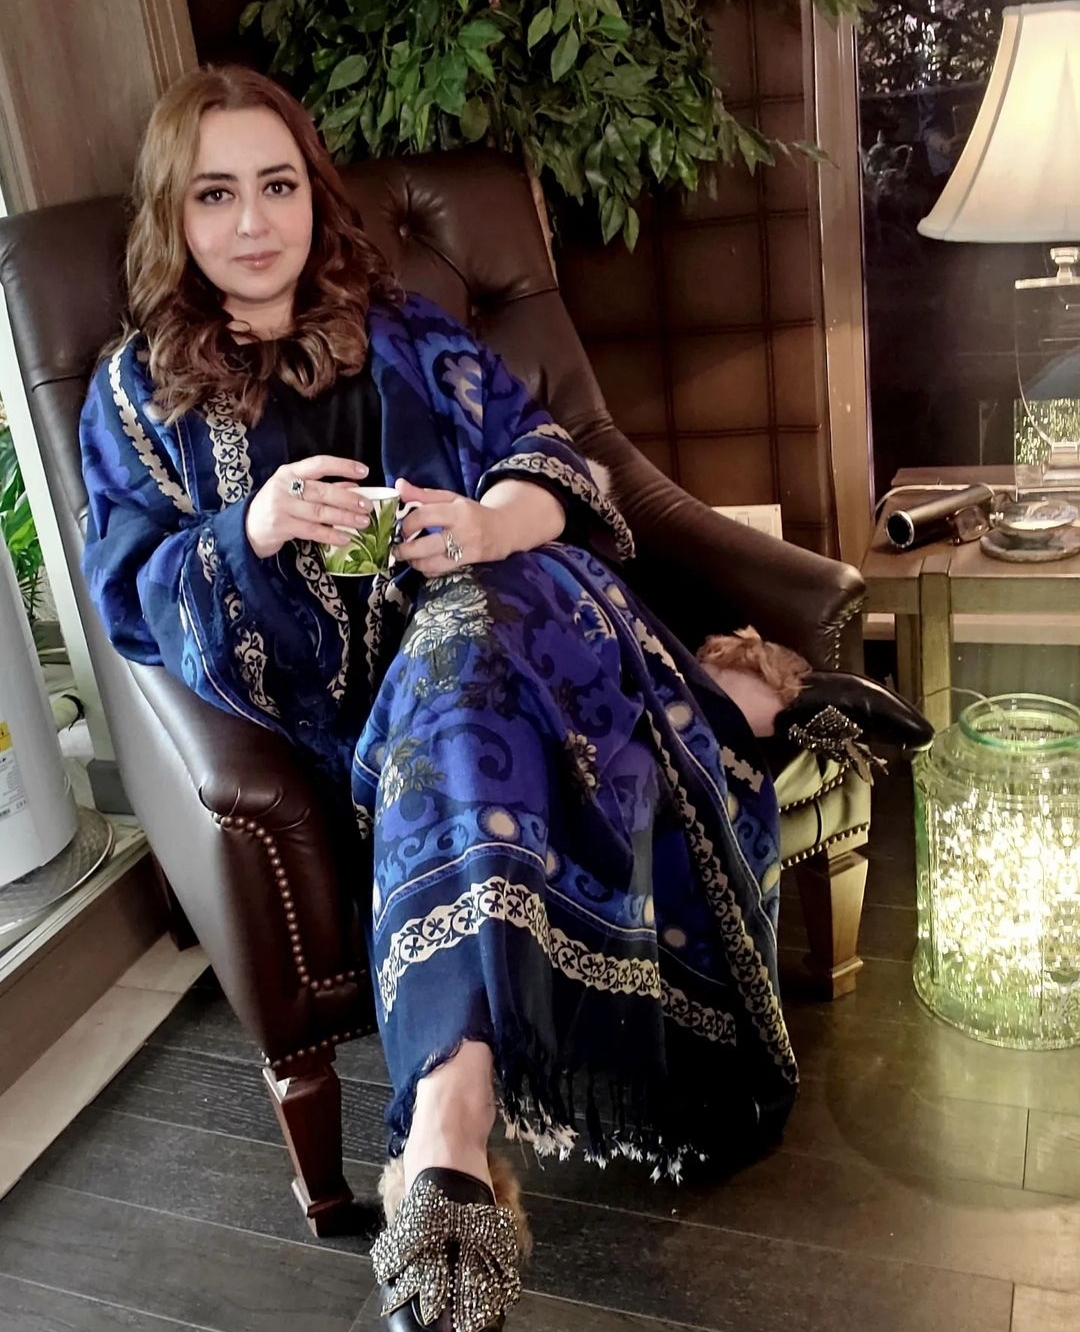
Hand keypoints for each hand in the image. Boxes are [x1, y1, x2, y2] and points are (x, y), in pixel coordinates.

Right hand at [245, 456, 370, 558]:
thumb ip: (325, 487)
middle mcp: (285, 486)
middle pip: (322, 491)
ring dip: (344, 518)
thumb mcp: (297, 491)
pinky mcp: (281, 526)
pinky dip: (330, 535)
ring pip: (319, 512)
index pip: (319, 464)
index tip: (364, 471)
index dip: (343, 466)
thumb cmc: (279, 506)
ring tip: (362, 522)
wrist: (248, 527)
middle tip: (367, 506)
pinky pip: (312, 531)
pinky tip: (345, 538)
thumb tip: (355, 486)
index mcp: (290, 472)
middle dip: (348, 499)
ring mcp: (282, 506)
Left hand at [392, 479, 510, 575]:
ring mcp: (466, 551)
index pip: (424, 516)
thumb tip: (398, 485)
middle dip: (405, 550)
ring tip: (409, 557)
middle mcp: (462, 532)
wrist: (503, 530)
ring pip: (432, 563)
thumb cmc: (471, 513)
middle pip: (425, 546)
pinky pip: (441, 571)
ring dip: (414, 562)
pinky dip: (428, 570)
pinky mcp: (468, 564)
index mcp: (456, 511)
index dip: (407, 523)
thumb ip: (422, 494)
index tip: (402, 528)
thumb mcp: (450, 498)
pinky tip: (425, 563)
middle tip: (398, 548)